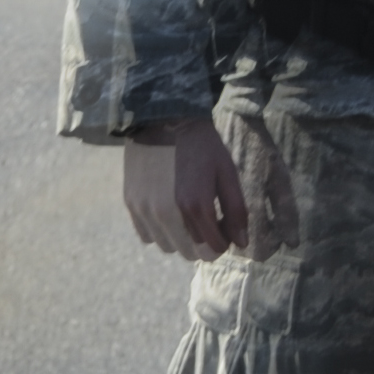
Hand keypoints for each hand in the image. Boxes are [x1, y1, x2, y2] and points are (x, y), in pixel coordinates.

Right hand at [122, 115, 297, 261]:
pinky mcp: (131, 204)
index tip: (226, 226)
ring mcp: (145, 210)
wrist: (163, 119)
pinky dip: (160, 231)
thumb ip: (236, 211)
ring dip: (182, 239)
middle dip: (205, 243)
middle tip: (210, 220)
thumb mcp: (227, 174)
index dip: (224, 243)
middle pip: (191, 254)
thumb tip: (241, 244)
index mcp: (196, 205)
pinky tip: (169, 210)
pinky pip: (147, 236)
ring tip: (188, 214)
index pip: (213, 250)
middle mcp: (167, 213)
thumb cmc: (202, 146)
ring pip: (168, 247)